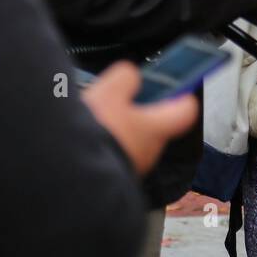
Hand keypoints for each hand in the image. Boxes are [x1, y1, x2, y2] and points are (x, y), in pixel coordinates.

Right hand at [81, 62, 198, 174]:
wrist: (70, 177)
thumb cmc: (98, 132)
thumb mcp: (110, 91)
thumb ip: (126, 78)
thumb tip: (132, 78)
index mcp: (158, 128)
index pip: (186, 111)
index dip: (181, 95)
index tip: (174, 86)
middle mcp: (150, 151)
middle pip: (155, 125)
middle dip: (138, 111)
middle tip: (117, 98)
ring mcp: (133, 168)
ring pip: (132, 140)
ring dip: (118, 128)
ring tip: (93, 118)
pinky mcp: (112, 178)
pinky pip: (114, 155)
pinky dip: (104, 144)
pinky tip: (84, 136)